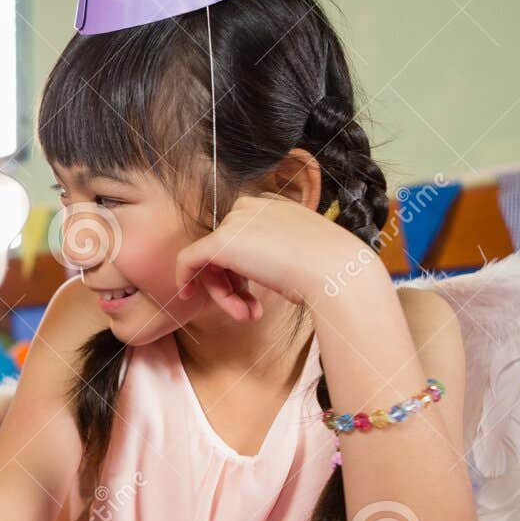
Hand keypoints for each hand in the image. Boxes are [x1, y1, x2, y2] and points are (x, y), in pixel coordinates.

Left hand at [175, 194, 371, 316]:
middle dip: (232, 284)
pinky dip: (184, 278)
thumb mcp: (300, 253)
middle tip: (248, 312)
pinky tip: (187, 295)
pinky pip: (188, 259)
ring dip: (225, 294)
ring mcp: (235, 222)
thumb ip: (273, 254)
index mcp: (272, 205)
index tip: (252, 295)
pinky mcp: (220, 241)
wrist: (335, 269)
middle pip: (225, 249)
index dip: (242, 270)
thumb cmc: (327, 269)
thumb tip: (259, 269)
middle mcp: (252, 206)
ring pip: (211, 260)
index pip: (243, 237)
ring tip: (247, 314)